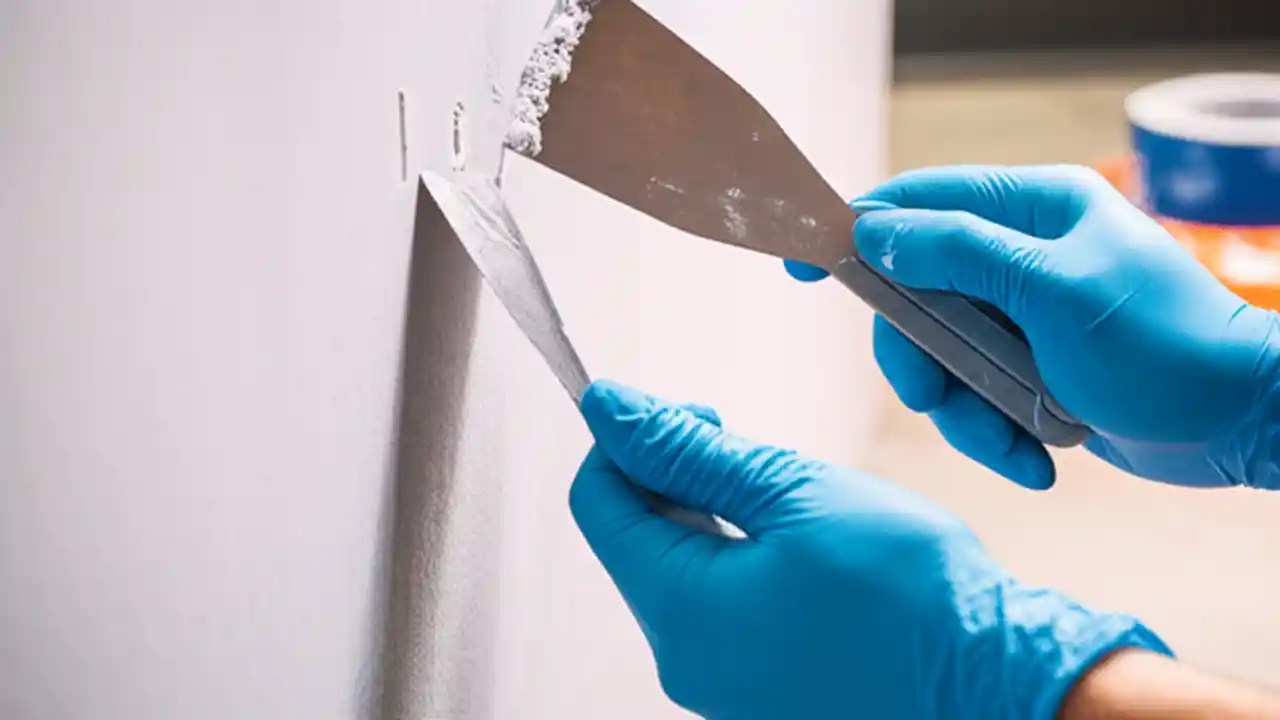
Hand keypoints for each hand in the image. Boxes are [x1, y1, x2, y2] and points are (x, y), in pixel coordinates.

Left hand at [571, 380, 1167, 719]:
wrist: (1000, 684)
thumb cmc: (915, 592)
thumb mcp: (795, 494)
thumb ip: (692, 453)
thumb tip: (608, 409)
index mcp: (681, 612)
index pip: (597, 502)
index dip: (626, 438)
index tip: (682, 407)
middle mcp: (684, 658)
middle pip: (632, 536)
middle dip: (671, 472)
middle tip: (738, 440)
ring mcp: (720, 680)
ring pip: (676, 567)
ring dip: (708, 511)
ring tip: (780, 490)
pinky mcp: (756, 686)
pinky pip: (716, 604)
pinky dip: (737, 555)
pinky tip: (793, 537)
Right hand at [788, 165, 1279, 489]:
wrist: (1242, 425)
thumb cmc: (1165, 345)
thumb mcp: (1054, 290)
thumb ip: (959, 254)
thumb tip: (877, 232)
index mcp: (1031, 209)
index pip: (919, 202)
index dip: (857, 230)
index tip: (802, 264)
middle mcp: (1019, 256)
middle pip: (915, 295)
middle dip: (920, 357)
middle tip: (931, 397)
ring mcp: (1022, 316)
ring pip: (939, 357)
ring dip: (964, 410)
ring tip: (1013, 441)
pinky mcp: (1029, 370)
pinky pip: (975, 397)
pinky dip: (996, 434)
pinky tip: (1039, 457)